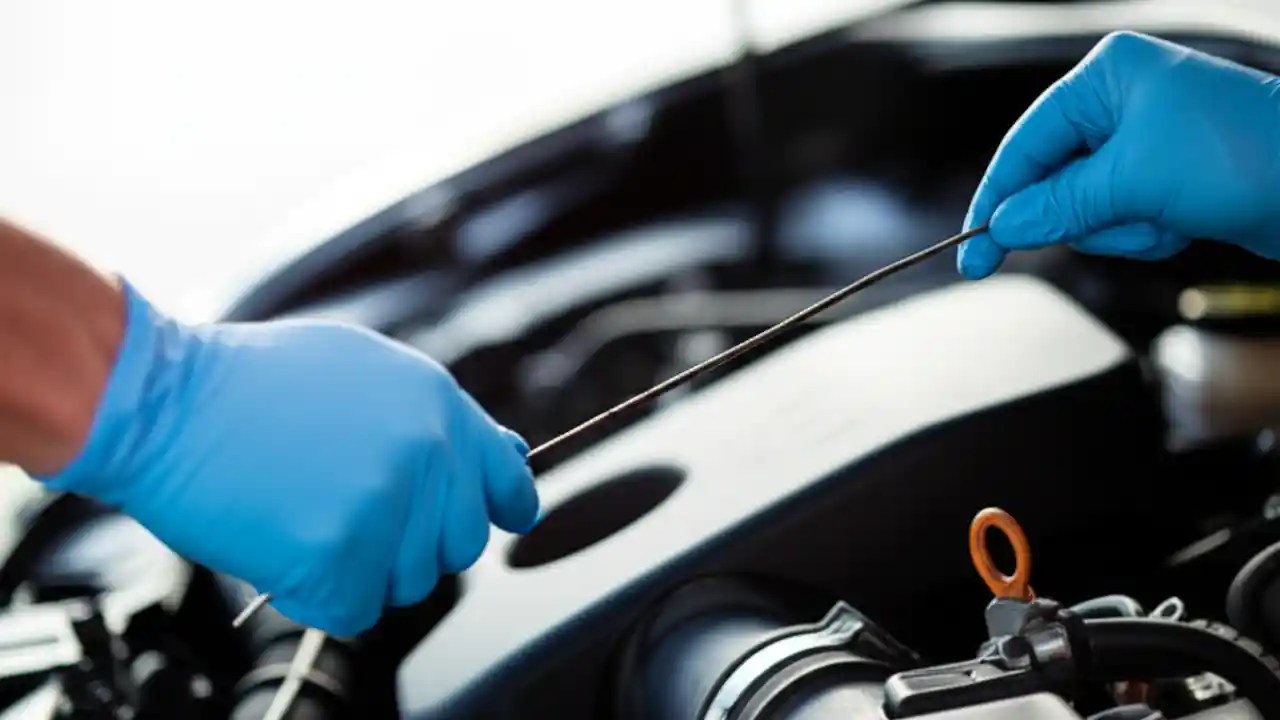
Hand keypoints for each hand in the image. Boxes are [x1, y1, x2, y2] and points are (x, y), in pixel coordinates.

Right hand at [38, 282, 537, 635]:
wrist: (163, 401)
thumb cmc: (246, 383)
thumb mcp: (360, 365)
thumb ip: (432, 413)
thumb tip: (499, 451)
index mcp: (435, 403)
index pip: (505, 478)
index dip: (503, 506)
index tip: (504, 519)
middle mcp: (426, 452)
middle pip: (458, 546)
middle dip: (411, 543)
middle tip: (350, 516)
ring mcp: (387, 506)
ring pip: (407, 583)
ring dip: (361, 568)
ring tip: (303, 515)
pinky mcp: (342, 556)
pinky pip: (354, 611)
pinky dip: (317, 595)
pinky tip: (280, 545)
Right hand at [958, 31, 1279, 278]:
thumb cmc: (1241, 158)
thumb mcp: (1132, 182)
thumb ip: (1058, 205)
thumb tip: (1004, 225)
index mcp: (1105, 77)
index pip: (1024, 144)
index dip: (995, 200)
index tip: (974, 252)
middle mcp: (1119, 102)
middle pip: (1050, 179)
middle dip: (1082, 214)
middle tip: (1113, 224)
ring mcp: (1141, 140)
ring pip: (1082, 207)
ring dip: (1118, 228)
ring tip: (1163, 219)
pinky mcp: (1161, 176)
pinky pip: (1118, 218)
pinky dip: (1141, 232)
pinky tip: (1179, 223)